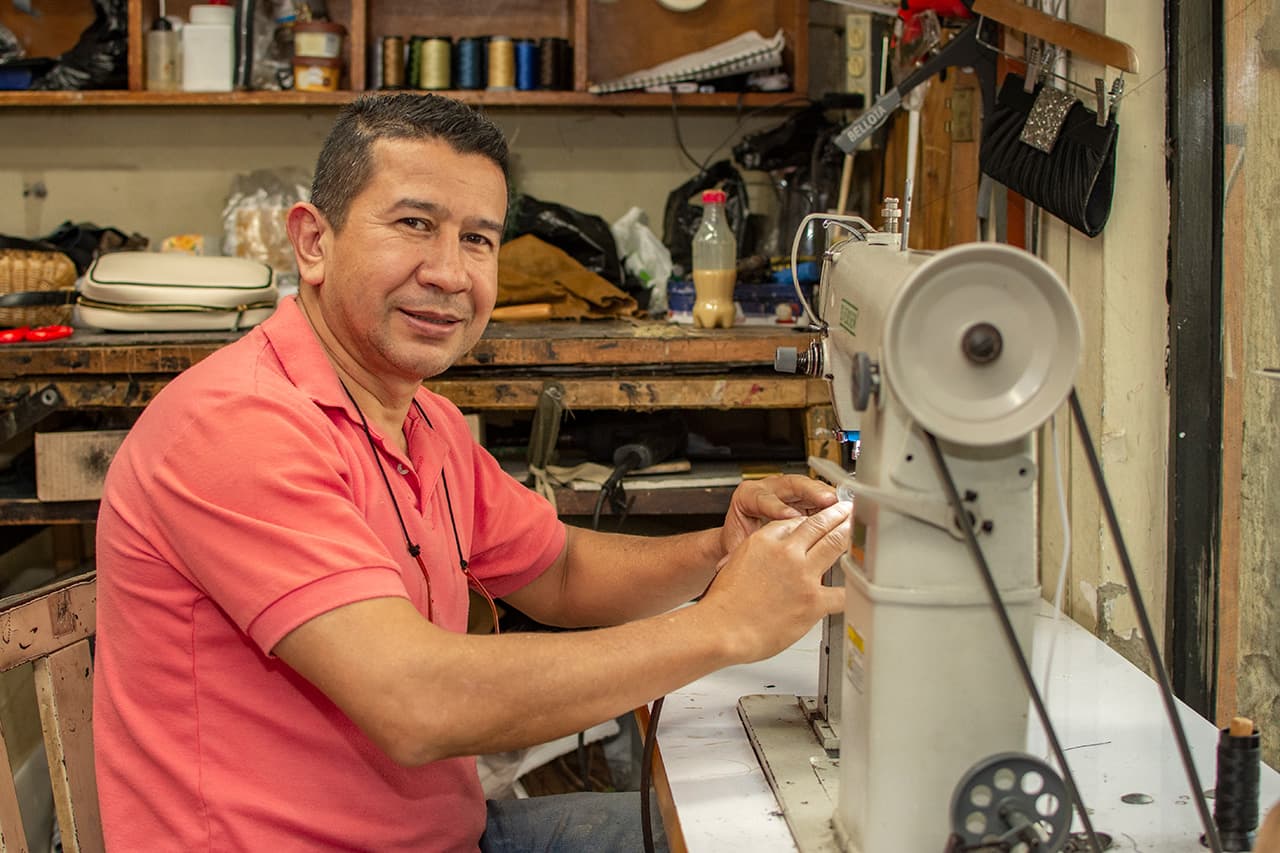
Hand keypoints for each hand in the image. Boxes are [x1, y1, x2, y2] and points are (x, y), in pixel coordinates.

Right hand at [701, 500, 851, 663]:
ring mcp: (802, 575)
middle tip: (846, 510)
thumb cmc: (725, 604)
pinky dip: (854, 587)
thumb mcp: (736, 564)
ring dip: (848, 532)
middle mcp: (785, 552)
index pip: (793, 522)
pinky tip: (860, 583)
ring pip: (834, 544)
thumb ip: (760, 557)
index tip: (818, 518)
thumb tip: (773, 562)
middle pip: (818, 525)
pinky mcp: (813, 600)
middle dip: (836, 515)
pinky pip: (842, 592)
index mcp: (764, 541)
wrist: (722, 628)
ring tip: (855, 527)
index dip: (809, 519)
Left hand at [719, 474, 838, 559]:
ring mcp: (787, 491)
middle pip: (791, 485)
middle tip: (826, 501)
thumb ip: (736, 554)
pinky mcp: (803, 498)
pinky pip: (819, 496)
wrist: (741, 541)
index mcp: (747, 496)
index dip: (777, 506)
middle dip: (810, 492)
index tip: (790, 516)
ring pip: (808, 487)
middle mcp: (767, 488)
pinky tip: (843, 512)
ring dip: (826, 495)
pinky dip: (831, 504)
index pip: (762, 498)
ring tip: (840, 504)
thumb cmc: (738, 543)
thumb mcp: (737, 548)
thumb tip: (725, 566)